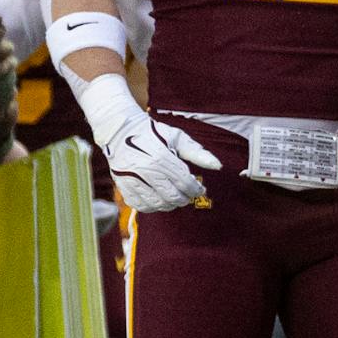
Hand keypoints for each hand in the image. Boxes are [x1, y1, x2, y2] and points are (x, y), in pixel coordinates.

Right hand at [78, 72, 218, 212]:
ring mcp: (131, 179)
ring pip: (157, 204)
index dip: (196, 189)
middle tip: (189, 195)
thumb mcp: (177, 137)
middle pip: (172, 197)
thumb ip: (198, 153)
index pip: (185, 182)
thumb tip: (218, 166)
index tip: (201, 189)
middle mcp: (145, 170)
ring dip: (170, 204)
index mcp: (161, 157)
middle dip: (185, 199)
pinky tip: (159, 199)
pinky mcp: (122, 186)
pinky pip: (141, 205)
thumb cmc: (152, 133)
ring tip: (175, 197)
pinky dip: (153, 206)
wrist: (119, 131)